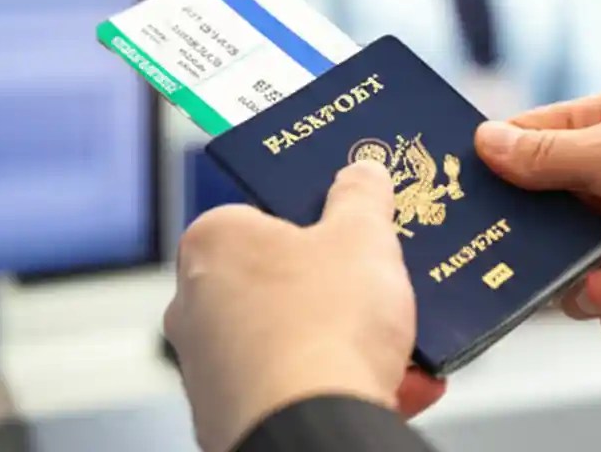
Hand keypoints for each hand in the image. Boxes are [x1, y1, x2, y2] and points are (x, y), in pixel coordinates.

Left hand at [164, 162, 445, 451]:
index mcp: (214, 243)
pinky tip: (399, 386)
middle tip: (382, 285)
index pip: (262, 214)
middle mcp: (196, 303)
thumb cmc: (324, 328)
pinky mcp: (231, 416)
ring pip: (294, 338)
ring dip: (350, 341)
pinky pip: (298, 388)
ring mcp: (210, 366)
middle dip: (339, 287)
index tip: (354, 227)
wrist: (313, 429)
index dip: (316, 220)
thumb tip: (362, 173)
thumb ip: (362, 196)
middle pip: (281, 279)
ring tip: (404, 344)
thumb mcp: (364, 236)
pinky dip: (343, 385)